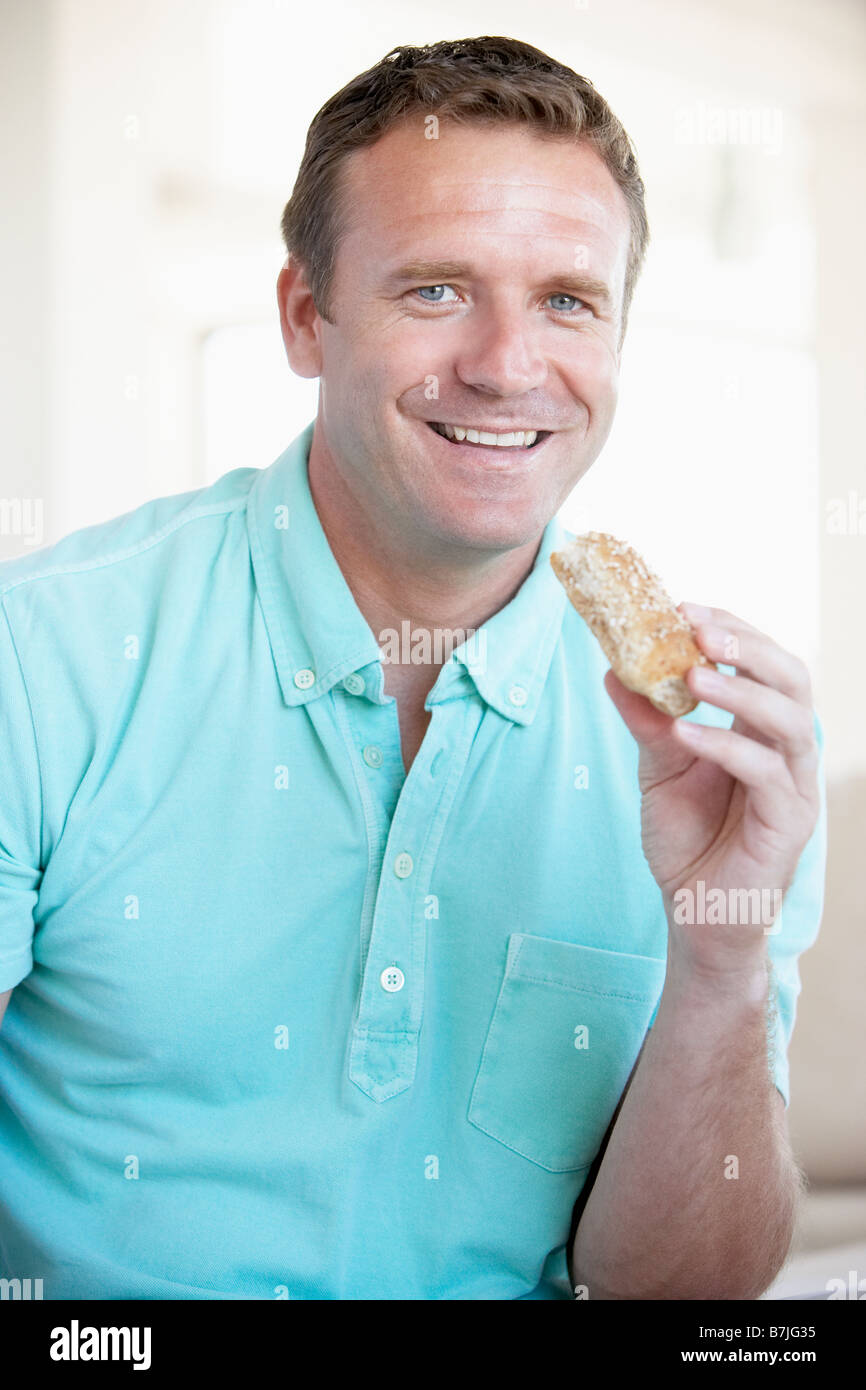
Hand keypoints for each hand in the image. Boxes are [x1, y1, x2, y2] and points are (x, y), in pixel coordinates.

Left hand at [604, 603, 819, 976]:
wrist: (694, 912)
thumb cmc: (686, 838)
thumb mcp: (657, 768)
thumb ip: (645, 720)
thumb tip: (612, 668)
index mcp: (761, 727)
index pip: (762, 661)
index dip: (731, 628)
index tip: (683, 606)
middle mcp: (787, 748)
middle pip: (792, 677)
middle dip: (748, 645)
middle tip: (698, 627)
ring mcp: (794, 784)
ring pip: (790, 719)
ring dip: (740, 690)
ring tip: (691, 675)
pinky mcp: (788, 822)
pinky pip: (767, 773)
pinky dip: (727, 747)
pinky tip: (686, 736)